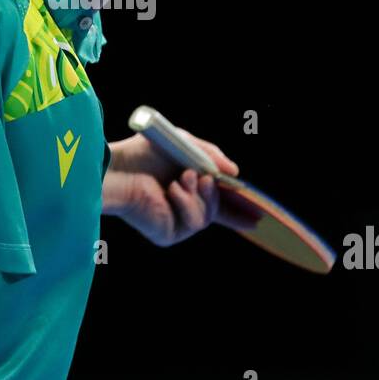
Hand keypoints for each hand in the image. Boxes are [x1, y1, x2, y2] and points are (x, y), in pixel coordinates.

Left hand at [102, 129, 258, 246]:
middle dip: (236, 212)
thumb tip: (235, 174)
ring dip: (202, 193)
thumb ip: (212, 156)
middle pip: (219, 215)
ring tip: (184, 177)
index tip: (259, 212)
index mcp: (186, 186)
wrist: (119, 168)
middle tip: (253, 209)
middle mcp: (181, 206)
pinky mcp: (167, 234)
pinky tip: (172, 190)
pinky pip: (195, 222)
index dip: (238, 206)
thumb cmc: (145, 153)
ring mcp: (175, 222)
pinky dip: (187, 203)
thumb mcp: (187, 145)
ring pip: (210, 215)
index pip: (217, 200)